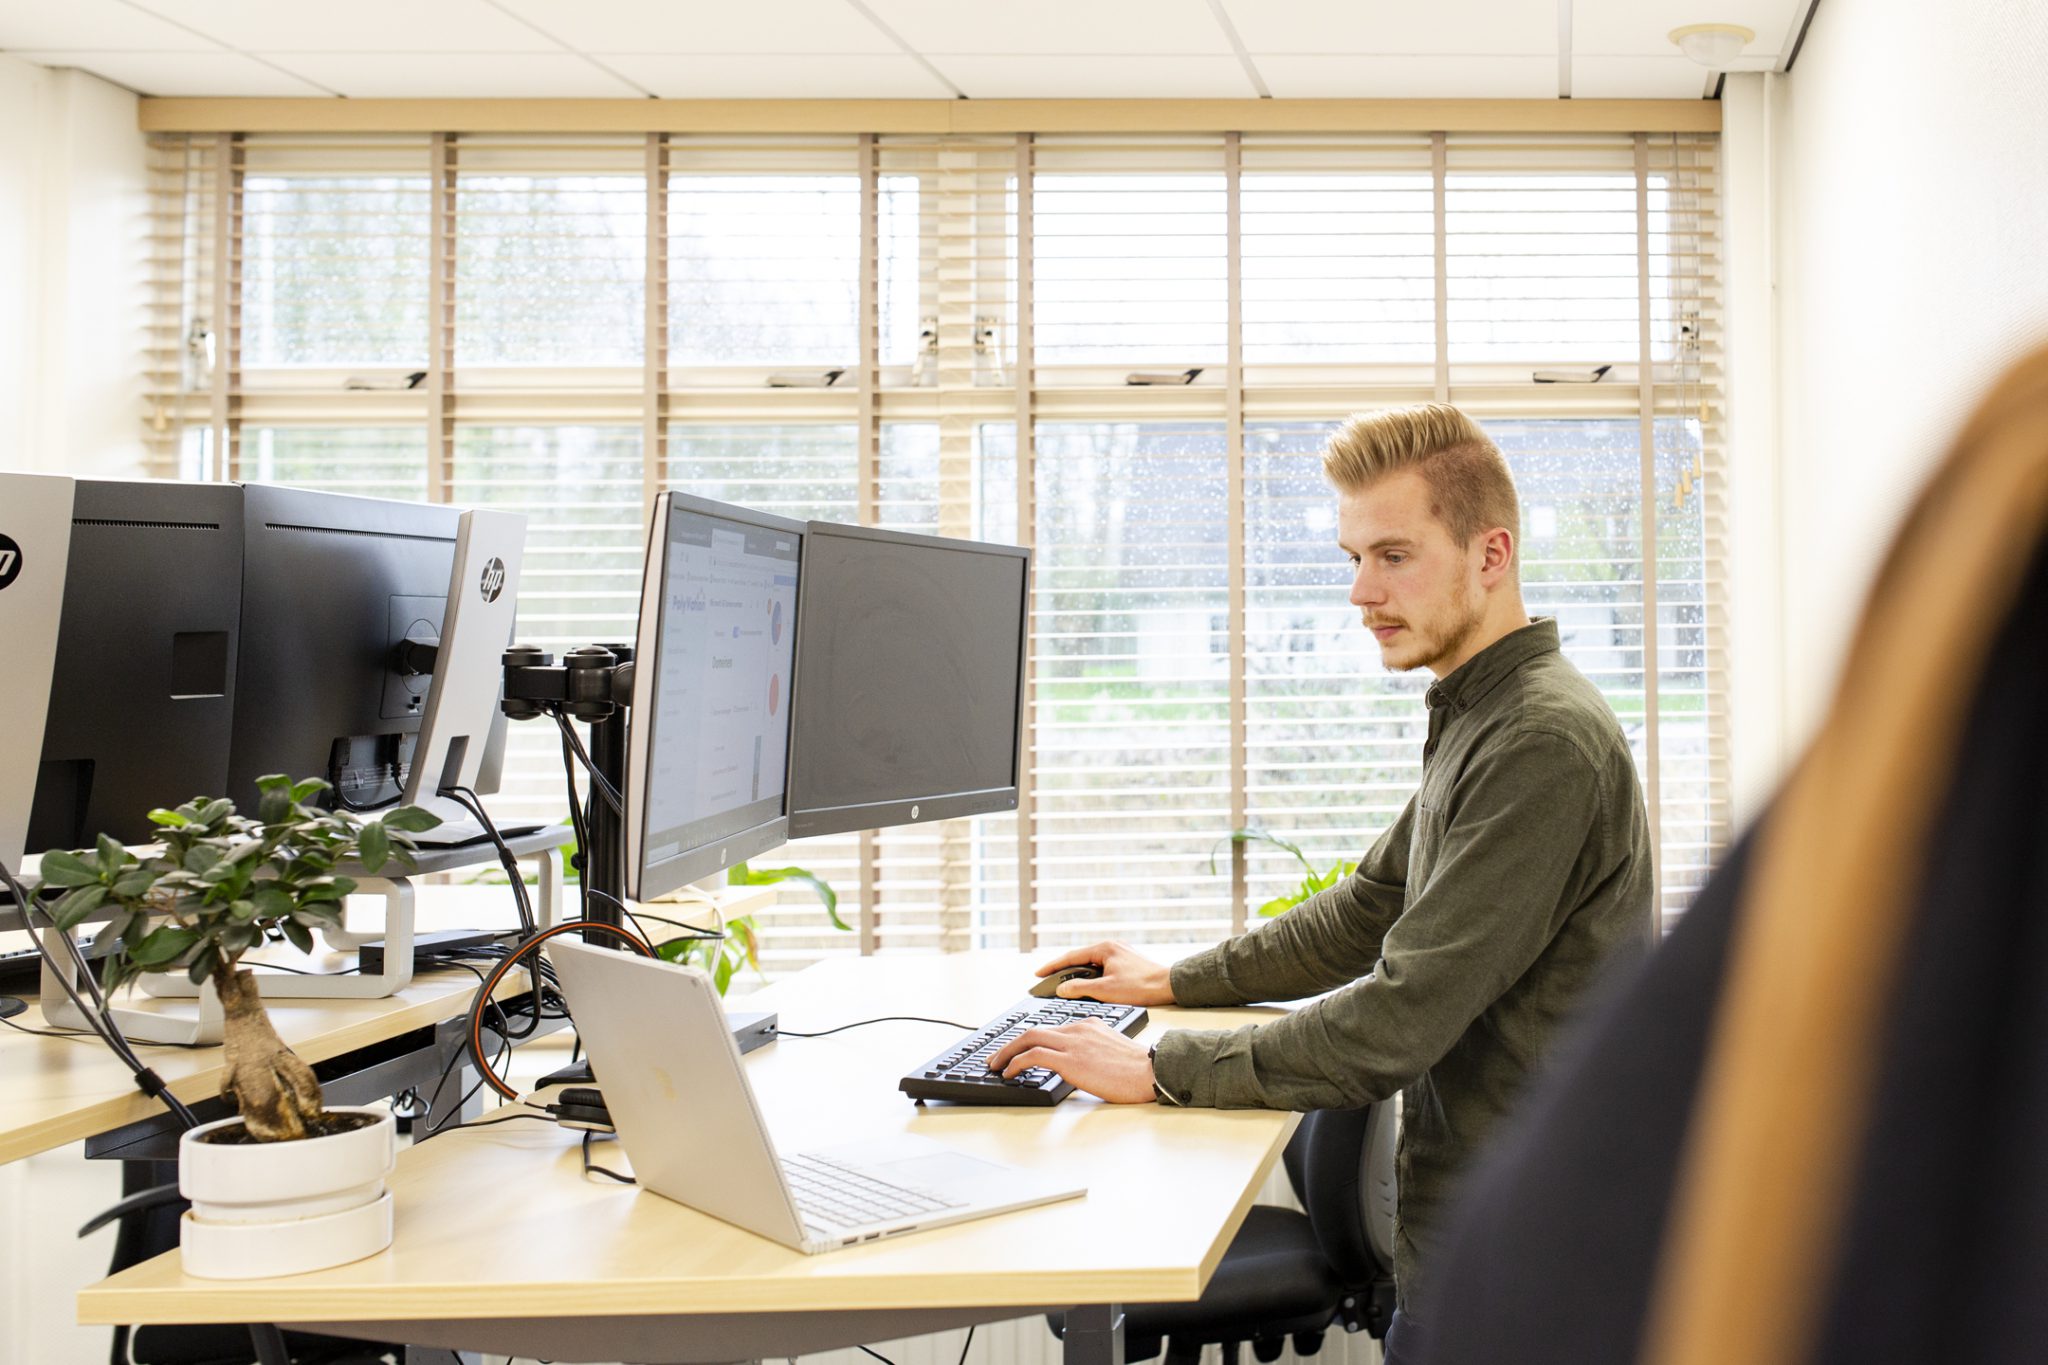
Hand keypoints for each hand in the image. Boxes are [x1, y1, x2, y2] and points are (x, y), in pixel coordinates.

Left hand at [988, 1020, 1156, 1103]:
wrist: (1152, 1071)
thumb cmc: (1139, 1069)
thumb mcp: (1112, 1050)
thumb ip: (1092, 1050)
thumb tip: (1079, 1065)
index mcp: (1088, 1025)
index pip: (1051, 1029)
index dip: (1030, 1040)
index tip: (1018, 1051)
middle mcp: (1078, 1029)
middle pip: (1034, 1030)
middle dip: (1010, 1044)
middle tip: (995, 1057)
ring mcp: (1073, 1042)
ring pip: (1029, 1039)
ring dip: (1006, 1053)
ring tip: (995, 1066)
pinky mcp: (1070, 1059)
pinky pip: (1033, 1055)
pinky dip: (1015, 1063)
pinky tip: (1008, 1073)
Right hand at [1036, 940, 1174, 1004]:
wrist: (1169, 986)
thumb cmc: (1141, 986)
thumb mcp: (1106, 990)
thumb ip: (1080, 989)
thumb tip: (1062, 989)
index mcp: (1104, 948)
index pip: (1070, 957)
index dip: (1052, 967)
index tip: (1038, 974)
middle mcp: (1111, 947)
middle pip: (1080, 960)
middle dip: (1064, 972)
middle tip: (1048, 983)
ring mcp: (1120, 954)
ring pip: (1092, 965)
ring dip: (1079, 976)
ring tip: (1066, 988)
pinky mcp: (1127, 963)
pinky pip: (1102, 969)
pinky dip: (1092, 978)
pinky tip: (1089, 989)